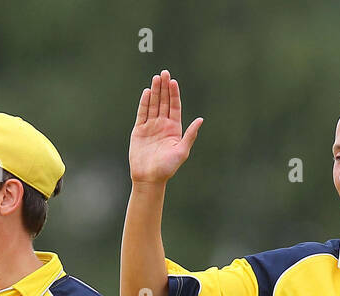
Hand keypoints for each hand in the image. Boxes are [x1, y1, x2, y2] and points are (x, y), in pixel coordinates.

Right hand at [130, 70, 203, 184]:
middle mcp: (162, 125)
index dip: (174, 94)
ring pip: (153, 105)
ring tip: (156, 78)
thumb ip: (190, 135)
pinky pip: (142, 114)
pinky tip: (147, 92)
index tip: (173, 82)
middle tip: (164, 73)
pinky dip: (144, 103)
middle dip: (164, 88)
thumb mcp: (182, 151)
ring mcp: (150, 127)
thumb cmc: (167, 168)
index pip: (174, 106)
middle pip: (163, 102)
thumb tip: (200, 120)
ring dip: (154, 92)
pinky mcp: (139, 131)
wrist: (149, 178)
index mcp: (174, 128)